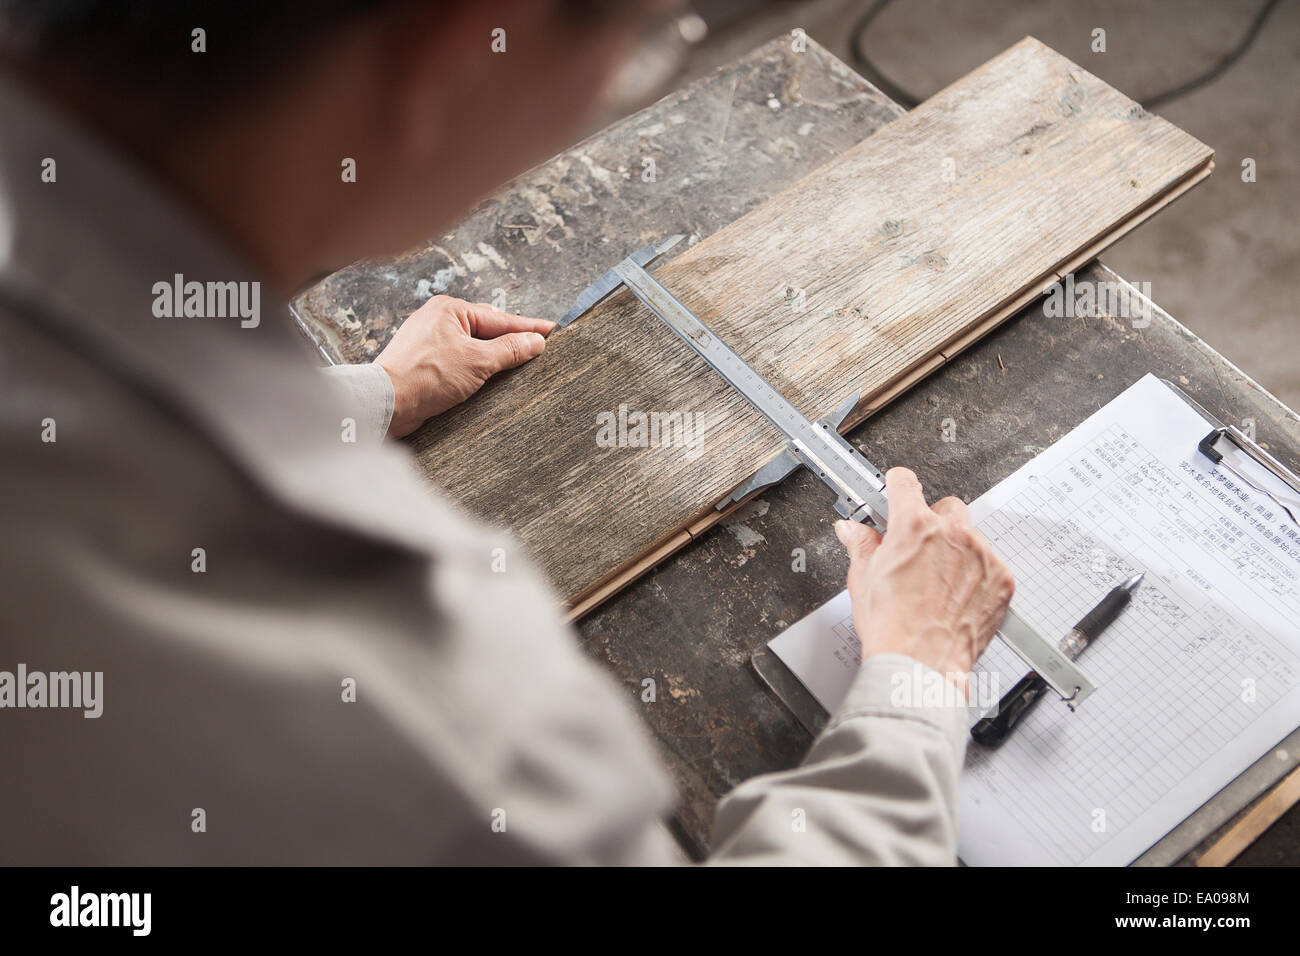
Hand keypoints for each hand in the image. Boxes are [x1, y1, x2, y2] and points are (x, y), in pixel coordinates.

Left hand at [374, 295, 555, 437]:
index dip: (529, 327)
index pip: (501, 319)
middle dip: (511, 341)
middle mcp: (438, 320)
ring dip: (493, 358)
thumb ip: (509, 350)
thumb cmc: (425, 377)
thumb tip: (535, 341)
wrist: (386, 403)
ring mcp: (429, 341)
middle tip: (539, 350)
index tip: (553, 330)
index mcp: (450, 309)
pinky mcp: (424, 363)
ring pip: (473, 347)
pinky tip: (488, 379)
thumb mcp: (477, 361)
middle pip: (487, 330)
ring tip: (518, 366)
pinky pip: (460, 361)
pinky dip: (476, 368)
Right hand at [834, 467, 1014, 693]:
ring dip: (956, 549)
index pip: (905, 483)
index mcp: (913, 526)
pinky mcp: (1001, 579)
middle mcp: (952, 533)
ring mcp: (981, 555)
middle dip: (932, 523)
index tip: (897, 492)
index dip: (897, 487)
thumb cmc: (892, 628)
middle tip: (918, 551)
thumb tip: (853, 531)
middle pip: (945, 507)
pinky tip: (956, 596)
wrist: (921, 664)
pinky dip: (977, 575)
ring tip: (938, 582)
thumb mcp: (862, 580)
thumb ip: (861, 545)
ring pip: (970, 535)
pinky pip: (990, 563)